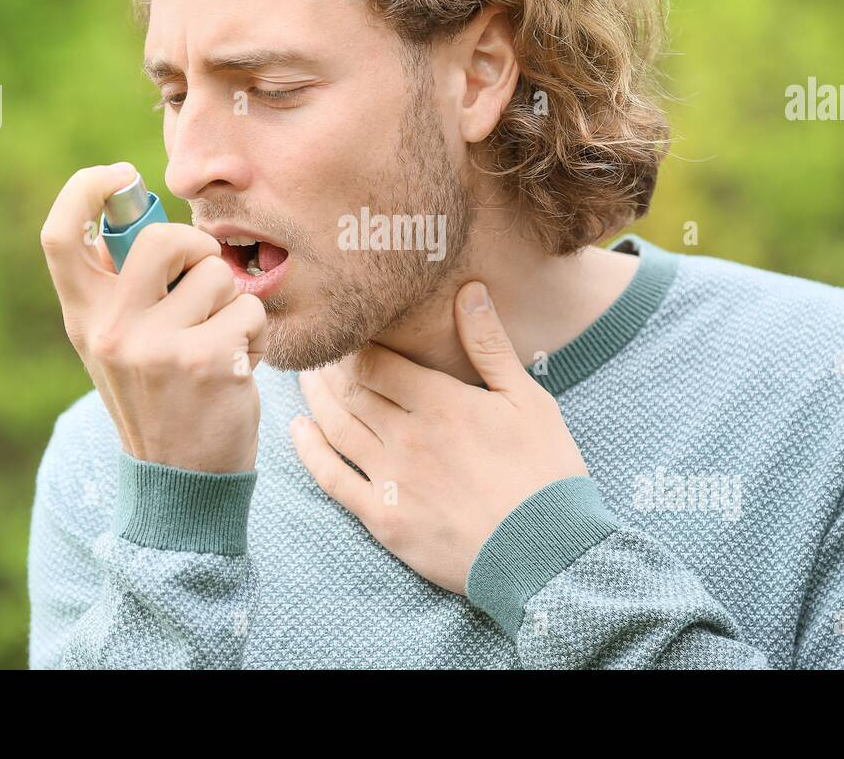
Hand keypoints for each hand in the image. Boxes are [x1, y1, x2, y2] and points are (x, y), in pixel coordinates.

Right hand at [40, 162, 265, 472]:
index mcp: (84, 319)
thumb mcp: (122, 346)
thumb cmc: (162, 398)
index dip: (85, 189)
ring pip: (217, 274)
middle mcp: (111, 330)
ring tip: (222, 342)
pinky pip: (250, 309)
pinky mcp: (206, 361)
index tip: (120, 173)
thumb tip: (146, 211)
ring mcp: (156, 346)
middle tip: (206, 281)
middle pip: (161, 238)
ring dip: (233, 303)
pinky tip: (240, 365)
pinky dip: (256, 333)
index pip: (59, 236)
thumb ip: (127, 289)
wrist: (181, 482)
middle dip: (198, 249)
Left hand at [293, 281, 588, 593]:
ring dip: (315, 399)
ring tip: (304, 379)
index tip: (345, 330)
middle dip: (329, 366)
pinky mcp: (384, 519)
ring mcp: (390, 479)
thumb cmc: (545, 472)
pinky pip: (333, 480)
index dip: (354, 343)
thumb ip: (490, 346)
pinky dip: (310, 452)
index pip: (375, 360)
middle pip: (349, 390)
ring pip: (336, 428)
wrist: (544, 552)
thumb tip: (468, 290)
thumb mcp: (528, 400)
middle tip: (317, 350)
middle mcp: (406, 437)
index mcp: (440, 403)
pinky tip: (298, 432)